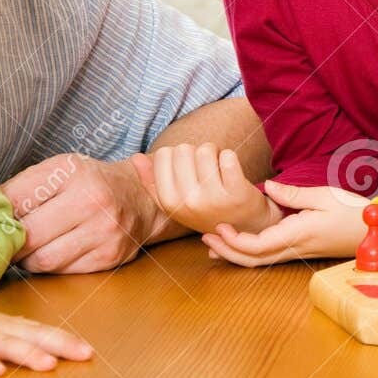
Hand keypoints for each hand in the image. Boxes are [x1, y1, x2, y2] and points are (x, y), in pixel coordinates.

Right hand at [0, 295, 92, 376]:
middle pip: (35, 336)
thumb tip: (38, 334)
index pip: (43, 332)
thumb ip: (14, 330)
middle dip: (61, 345)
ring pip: (8, 345)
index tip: (89, 350)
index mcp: (8, 326)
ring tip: (49, 365)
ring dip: (29, 354)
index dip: (66, 340)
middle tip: (85, 354)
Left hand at [2, 153, 161, 274]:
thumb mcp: (59, 170)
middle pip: (28, 236)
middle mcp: (91, 201)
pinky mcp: (109, 256)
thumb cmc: (90, 183)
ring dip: (28, 259)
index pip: (15, 201)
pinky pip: (62, 271)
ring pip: (42, 260)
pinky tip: (53, 252)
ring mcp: (103, 232)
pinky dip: (50, 265)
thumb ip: (23, 188)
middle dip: (11, 243)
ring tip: (29, 248)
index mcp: (71, 172)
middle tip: (5, 242)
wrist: (142, 197)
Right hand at [130, 144, 278, 236]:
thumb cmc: (204, 209)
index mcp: (169, 201)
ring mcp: (214, 198)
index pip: (164, 154)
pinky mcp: (238, 193)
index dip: (177, 154)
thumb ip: (151, 181)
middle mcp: (189, 201)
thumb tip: (136, 157)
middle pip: (184, 149)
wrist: (241, 228)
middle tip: (205, 166)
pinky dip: (229, 156)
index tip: (187, 166)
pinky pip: (228, 157)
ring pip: (206, 149)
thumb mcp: (174, 201)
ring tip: (217, 166)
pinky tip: (230, 167)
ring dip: (214, 152)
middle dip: (195, 151)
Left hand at [198, 187, 377, 266]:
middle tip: (204, 238)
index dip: (233, 241)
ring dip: (234, 254)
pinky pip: (268, 257)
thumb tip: (266, 186)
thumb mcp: (324, 195)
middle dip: (226, 252)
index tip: (218, 227)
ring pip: (258, 261)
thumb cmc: (354, 211)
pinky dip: (248, 252)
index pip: (256, 246)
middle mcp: (293, 249)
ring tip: (214, 242)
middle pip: (252, 260)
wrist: (377, 233)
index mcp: (297, 235)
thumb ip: (292, 194)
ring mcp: (296, 253)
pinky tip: (238, 242)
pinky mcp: (299, 251)